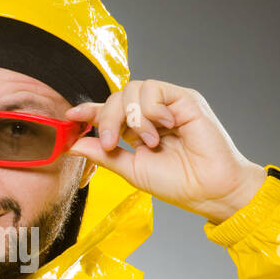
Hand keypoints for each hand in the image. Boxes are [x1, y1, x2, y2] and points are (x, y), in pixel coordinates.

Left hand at [65, 79, 267, 222]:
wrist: (208, 189)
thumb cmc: (178, 183)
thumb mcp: (132, 170)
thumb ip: (105, 155)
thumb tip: (74, 144)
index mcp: (138, 130)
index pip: (109, 111)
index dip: (89, 110)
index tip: (71, 116)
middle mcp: (152, 115)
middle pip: (116, 98)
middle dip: (108, 118)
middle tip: (113, 142)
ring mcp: (168, 105)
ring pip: (132, 89)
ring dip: (133, 117)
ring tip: (150, 141)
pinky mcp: (184, 99)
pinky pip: (154, 89)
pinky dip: (151, 109)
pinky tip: (164, 128)